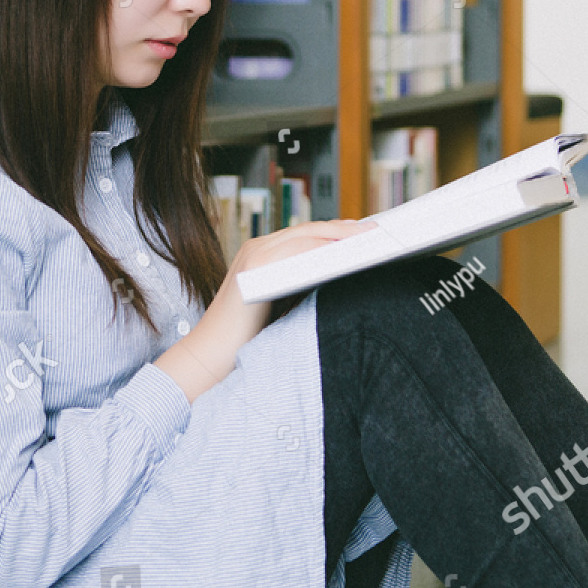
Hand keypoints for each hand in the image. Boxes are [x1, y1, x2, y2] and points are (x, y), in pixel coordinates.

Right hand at [154, 219, 376, 403]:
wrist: (209, 357)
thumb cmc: (248, 339)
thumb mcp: (283, 305)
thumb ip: (306, 287)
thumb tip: (348, 277)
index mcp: (264, 254)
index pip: (309, 235)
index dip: (339, 232)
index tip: (368, 235)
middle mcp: (257, 247)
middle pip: (310, 230)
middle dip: (346, 230)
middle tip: (377, 232)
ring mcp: (253, 255)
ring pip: (305, 235)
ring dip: (339, 235)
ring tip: (368, 240)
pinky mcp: (252, 268)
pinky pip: (294, 251)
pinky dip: (320, 249)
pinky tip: (344, 254)